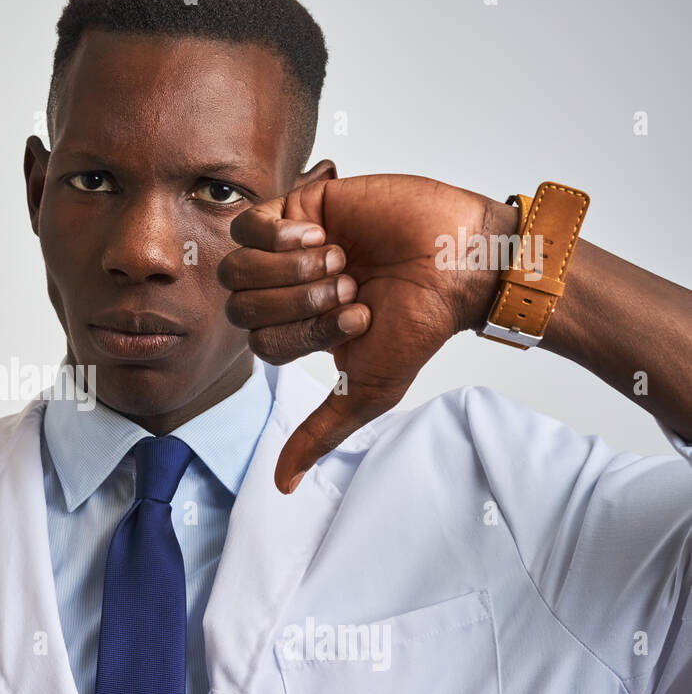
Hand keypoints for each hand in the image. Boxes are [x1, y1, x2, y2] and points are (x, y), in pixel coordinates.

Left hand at [219, 174, 505, 492]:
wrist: (456, 259)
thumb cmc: (419, 324)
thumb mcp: (366, 388)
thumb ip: (319, 432)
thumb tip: (282, 486)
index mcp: (294, 330)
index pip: (257, 341)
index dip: (302, 334)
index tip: (357, 318)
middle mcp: (284, 290)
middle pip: (239, 306)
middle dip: (296, 304)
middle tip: (348, 288)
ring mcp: (285, 248)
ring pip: (236, 268)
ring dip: (290, 271)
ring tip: (339, 260)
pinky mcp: (294, 207)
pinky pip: (247, 224)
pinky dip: (280, 237)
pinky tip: (323, 235)